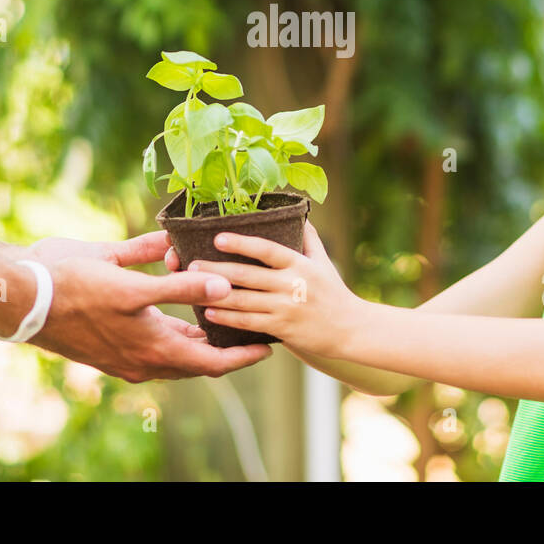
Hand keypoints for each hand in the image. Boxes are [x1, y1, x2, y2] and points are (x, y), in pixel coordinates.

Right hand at [27, 229, 272, 381]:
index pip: (211, 363)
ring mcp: (122, 356)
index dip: (242, 356)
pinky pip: (153, 345)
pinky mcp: (108, 346)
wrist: (19, 297)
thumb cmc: (71, 284)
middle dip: (223, 344)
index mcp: (150, 349)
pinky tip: (181, 311)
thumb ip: (178, 286)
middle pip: (195, 360)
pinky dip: (173, 331)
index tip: (268, 347)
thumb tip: (222, 287)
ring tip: (223, 318)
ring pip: (173, 352)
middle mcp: (139, 360)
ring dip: (197, 337)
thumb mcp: (129, 281)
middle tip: (250, 326)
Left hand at [176, 221, 361, 357]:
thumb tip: (299, 214)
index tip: (218, 237)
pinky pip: (250, 323)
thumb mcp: (324, 262)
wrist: (351, 329)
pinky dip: (228, 319)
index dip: (242, 243)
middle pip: (248, 275)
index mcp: (299, 264)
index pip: (267, 249)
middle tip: (192, 263)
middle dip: (218, 269)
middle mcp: (291, 284)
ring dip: (216, 294)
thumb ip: (309, 239)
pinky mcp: (283, 329)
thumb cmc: (334, 292)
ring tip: (193, 288)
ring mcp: (286, 308)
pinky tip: (210, 313)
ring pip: (244, 301)